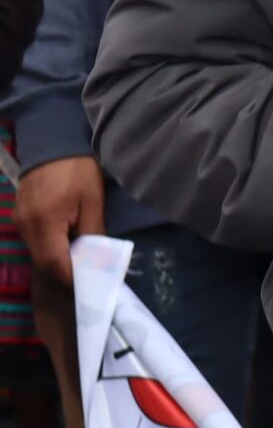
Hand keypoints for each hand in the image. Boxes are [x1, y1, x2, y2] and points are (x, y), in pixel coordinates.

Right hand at [18, 156, 105, 284]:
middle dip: (65, 271)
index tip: (89, 284)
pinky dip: (50, 246)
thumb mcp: (93, 201)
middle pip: (43, 261)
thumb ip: (93, 232)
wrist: (53, 144)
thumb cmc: (78, 170)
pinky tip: (66, 243)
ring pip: (37, 252)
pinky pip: (34, 240)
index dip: (71, 276)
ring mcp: (19, 221)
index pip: (54, 262)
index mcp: (45, 223)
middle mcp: (26, 226)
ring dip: (57, 259)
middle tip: (87, 275)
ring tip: (80, 260)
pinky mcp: (19, 216)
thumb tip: (98, 259)